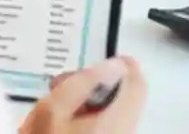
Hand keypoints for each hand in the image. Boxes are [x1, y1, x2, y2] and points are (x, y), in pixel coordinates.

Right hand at [19, 56, 146, 133]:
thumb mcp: (51, 110)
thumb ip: (81, 82)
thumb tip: (111, 65)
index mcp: (117, 123)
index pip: (137, 83)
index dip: (121, 66)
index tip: (100, 62)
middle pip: (122, 98)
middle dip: (92, 87)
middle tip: (61, 88)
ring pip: (110, 114)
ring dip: (85, 106)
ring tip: (54, 111)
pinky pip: (104, 129)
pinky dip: (85, 122)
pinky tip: (59, 127)